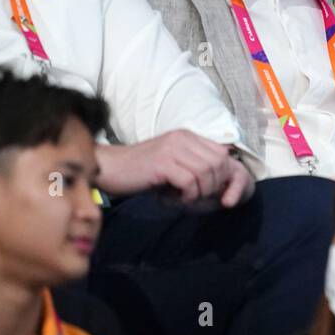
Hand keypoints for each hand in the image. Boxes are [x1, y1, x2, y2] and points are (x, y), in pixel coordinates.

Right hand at [97, 131, 253, 207]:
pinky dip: (188, 195)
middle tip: (198, 196)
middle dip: (214, 186)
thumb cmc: (142, 171)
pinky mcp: (162, 163)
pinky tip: (176, 198)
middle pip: (219, 163)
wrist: (111, 168)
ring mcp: (172, 149)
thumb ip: (194, 164)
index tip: (212, 191)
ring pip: (206, 172)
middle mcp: (182, 138)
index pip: (222, 154)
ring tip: (186, 197)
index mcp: (187, 136)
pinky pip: (190, 182)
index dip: (223, 175)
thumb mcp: (173, 162)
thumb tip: (222, 181)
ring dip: (201, 192)